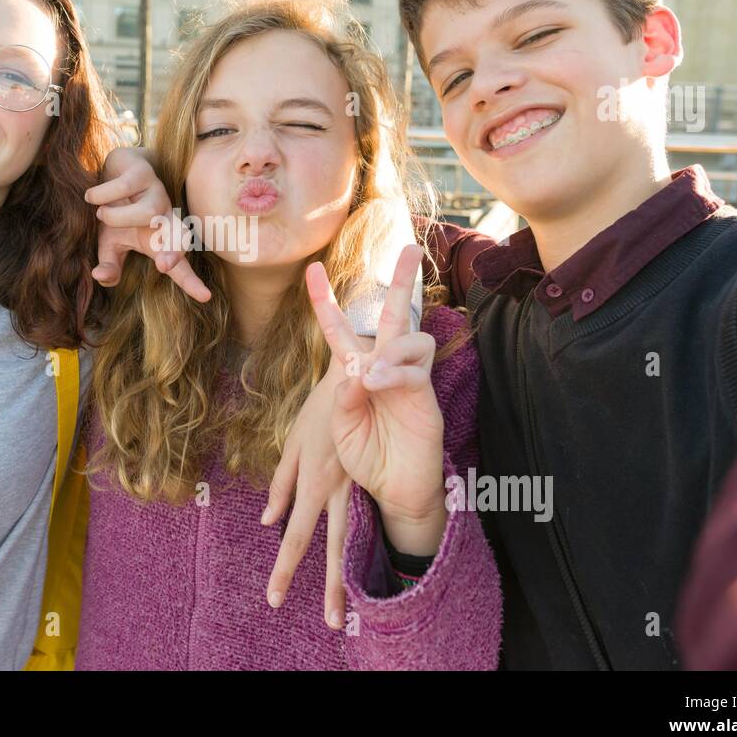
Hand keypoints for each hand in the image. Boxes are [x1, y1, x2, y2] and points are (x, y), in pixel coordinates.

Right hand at [85, 146, 210, 301]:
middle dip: (176, 251)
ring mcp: (157, 192)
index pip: (179, 266)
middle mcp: (164, 216)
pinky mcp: (144, 173)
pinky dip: (102, 195)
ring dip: (116, 217)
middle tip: (164, 265)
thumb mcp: (110, 243)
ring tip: (100, 213)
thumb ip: (109, 264)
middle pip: (180, 235)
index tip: (205, 297)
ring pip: (147, 212)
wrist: (112, 168)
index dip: (191, 282)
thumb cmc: (115, 210)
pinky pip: (123, 187)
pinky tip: (92, 196)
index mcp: (159, 239)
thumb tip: (98, 277)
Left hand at [262, 358, 352, 627]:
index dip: (285, 569)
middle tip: (332, 624)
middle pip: (333, 548)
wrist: (359, 373)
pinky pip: (370, 514)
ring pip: (355, 538)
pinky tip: (375, 563)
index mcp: (312, 483)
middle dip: (332, 588)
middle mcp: (337, 491)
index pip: (296, 536)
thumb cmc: (321, 407)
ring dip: (351, 574)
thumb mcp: (293, 442)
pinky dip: (370, 541)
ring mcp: (360, 485)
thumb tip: (269, 521)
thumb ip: (281, 482)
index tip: (276, 599)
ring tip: (350, 608)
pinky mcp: (376, 476)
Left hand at [305, 245, 447, 556]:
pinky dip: (396, 372)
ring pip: (410, 337)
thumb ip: (343, 400)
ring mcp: (408, 378)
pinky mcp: (425, 396)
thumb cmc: (367, 457)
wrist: (395, 490)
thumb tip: (357, 371)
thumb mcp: (341, 430)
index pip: (340, 329)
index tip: (312, 269)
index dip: (325, 301)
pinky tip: (381, 384)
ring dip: (389, 349)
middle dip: (400, 279)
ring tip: (373, 377)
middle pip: (394, 313)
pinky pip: (415, 370)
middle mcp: (385, 367)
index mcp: (357, 372)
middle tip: (408, 246)